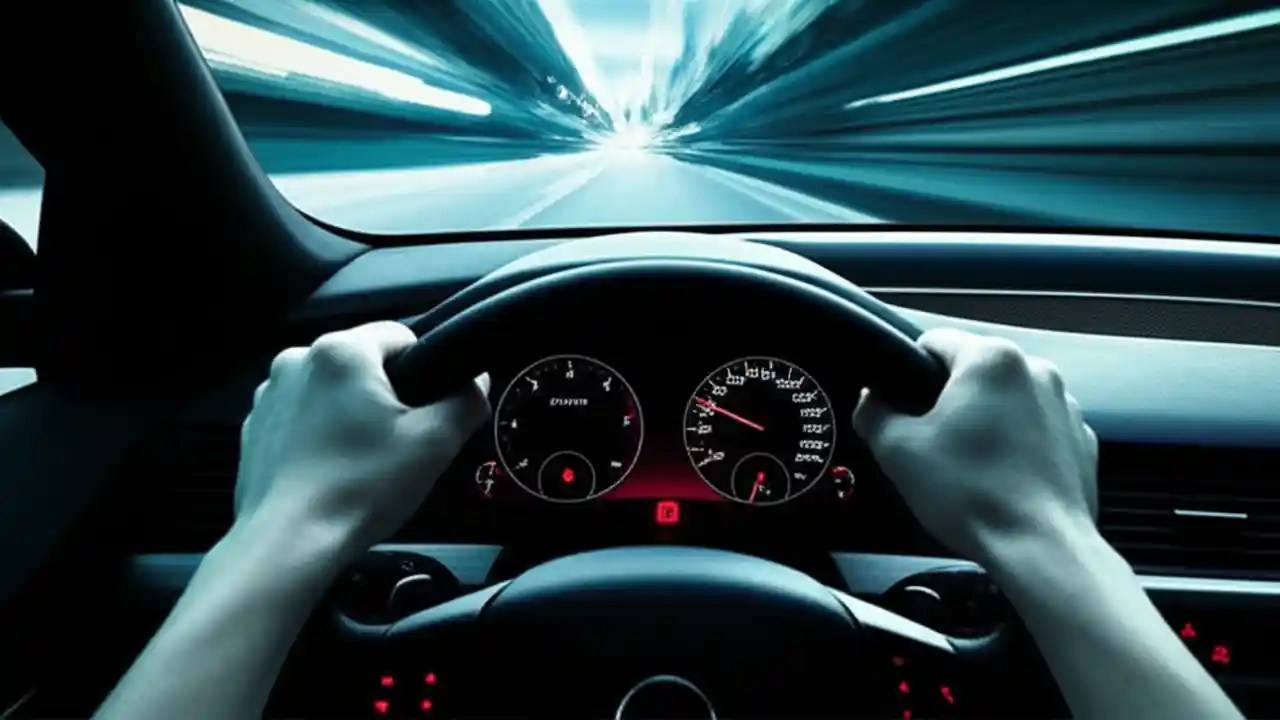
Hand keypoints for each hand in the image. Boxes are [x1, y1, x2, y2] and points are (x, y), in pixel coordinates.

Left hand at [236, 321, 489, 556]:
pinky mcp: (252, 429)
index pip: (401, 336)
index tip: (428, 412)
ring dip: (350, 414)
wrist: (291, 543)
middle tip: (400, 442)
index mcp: (340, 350)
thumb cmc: (361, 487)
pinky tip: (332, 471)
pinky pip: (301, 419)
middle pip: (363, 364)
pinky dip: (319, 436)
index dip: (425, 371)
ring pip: (331, 392)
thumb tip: (477, 382)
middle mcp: (296, 360)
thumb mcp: (435, 442)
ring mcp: (268, 396)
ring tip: (363, 461)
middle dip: (385, 395)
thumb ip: (467, 400)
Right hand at [853, 328, 1097, 564]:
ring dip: (985, 422)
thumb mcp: (897, 451)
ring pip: (1006, 401)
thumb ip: (873, 413)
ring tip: (967, 467)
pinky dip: (1016, 446)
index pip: (934, 342)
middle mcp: (1036, 370)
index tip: (902, 408)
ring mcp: (1065, 406)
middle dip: (950, 401)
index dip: (908, 374)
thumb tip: (871, 401)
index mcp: (991, 359)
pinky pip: (1036, 431)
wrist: (1040, 548)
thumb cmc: (971, 494)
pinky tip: (1000, 480)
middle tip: (930, 445)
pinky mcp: (1081, 440)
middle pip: (973, 372)